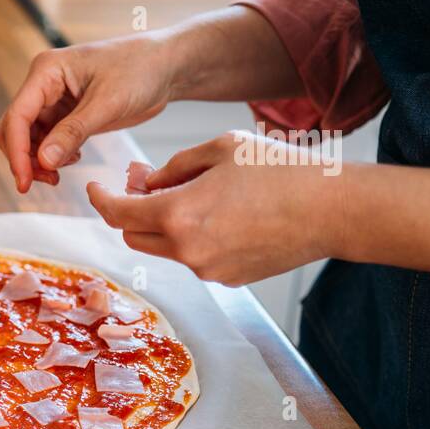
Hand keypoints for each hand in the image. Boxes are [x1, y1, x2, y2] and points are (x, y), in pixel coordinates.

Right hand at [0, 34, 177, 191]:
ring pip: (28, 138)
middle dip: (25, 158)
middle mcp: (44, 84)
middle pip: (15, 128)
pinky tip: (73, 159)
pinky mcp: (65, 114)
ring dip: (38, 160)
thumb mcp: (108, 103)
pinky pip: (46, 140)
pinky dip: (52, 156)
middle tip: (48, 181)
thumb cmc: (141, 69)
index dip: (17, 151)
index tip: (25, 181)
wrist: (166, 66)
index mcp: (47, 71)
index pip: (18, 115)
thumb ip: (73, 132)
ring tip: (59, 174)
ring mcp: (53, 99)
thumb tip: (43, 161)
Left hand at [87, 131, 340, 285]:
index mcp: (179, 215)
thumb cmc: (282, 170)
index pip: (118, 213)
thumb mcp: (222, 149)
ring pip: (164, 248)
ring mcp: (207, 270)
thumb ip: (175, 167)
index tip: (95, 188)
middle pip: (134, 235)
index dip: (101, 199)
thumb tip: (148, 182)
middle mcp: (187, 250)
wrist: (333, 210)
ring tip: (188, 194)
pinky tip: (219, 215)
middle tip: (143, 184)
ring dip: (163, 224)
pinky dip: (192, 237)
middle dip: (130, 211)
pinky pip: (194, 257)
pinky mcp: (227, 279)